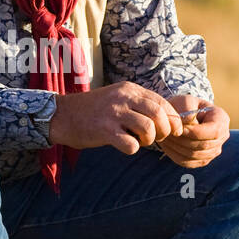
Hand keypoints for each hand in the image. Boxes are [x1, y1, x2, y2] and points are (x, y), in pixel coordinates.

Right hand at [48, 81, 185, 154]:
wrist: (63, 115)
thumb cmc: (94, 111)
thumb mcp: (118, 98)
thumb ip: (139, 104)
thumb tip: (168, 119)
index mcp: (129, 89)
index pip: (162, 102)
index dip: (173, 119)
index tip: (174, 130)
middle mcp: (123, 98)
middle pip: (159, 115)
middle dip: (164, 131)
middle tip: (157, 138)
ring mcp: (114, 113)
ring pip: (148, 129)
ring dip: (149, 140)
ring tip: (139, 141)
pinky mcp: (104, 130)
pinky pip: (131, 144)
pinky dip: (132, 149)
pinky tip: (124, 145)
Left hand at [157, 95, 229, 168]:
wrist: (181, 115)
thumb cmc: (184, 105)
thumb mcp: (185, 100)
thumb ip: (187, 108)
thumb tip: (187, 123)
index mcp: (222, 119)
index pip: (213, 132)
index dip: (195, 132)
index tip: (178, 129)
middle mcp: (222, 136)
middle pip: (204, 145)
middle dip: (183, 140)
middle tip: (167, 133)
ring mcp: (214, 150)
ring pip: (195, 155)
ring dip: (177, 148)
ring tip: (165, 138)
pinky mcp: (203, 159)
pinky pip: (189, 162)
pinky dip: (175, 155)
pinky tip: (166, 145)